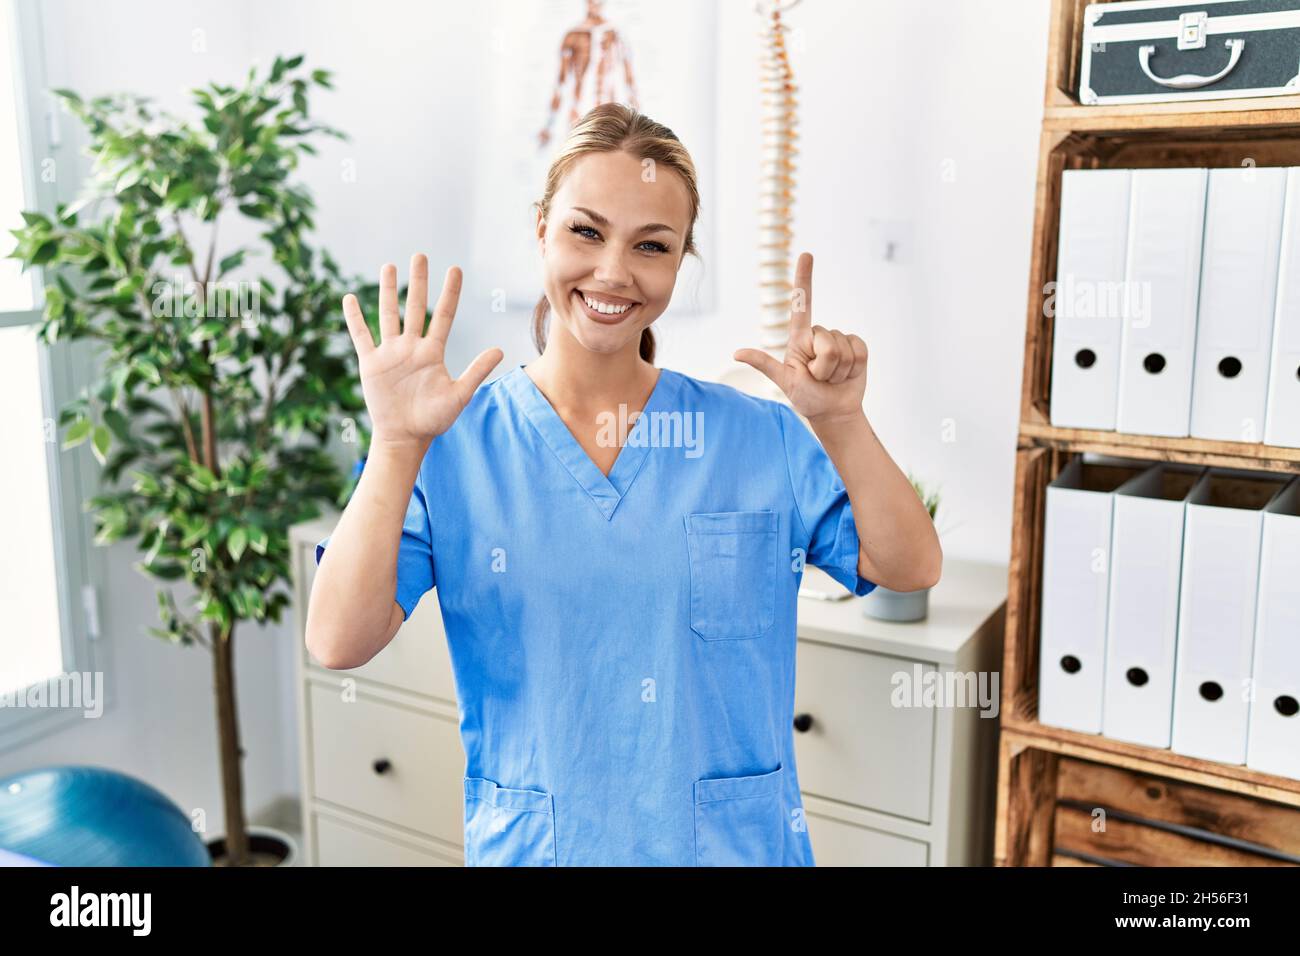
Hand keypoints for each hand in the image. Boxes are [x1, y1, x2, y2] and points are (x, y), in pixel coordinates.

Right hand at [342, 254, 502, 448]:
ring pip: (389, 314)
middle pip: (416, 307)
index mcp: (433, 352)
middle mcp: (412, 347)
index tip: (455, 269)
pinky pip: (361, 336)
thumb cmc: (434, 420)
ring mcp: (391, 353)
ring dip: (387, 291)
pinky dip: (354, 319)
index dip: (451, 293)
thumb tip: (501, 350)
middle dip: (418, 281)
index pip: (445, 315)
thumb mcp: (459, 395)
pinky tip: (350, 298)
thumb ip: (477, 371)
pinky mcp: (371, 364)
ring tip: (388, 266)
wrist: (406, 437)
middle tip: (421, 255)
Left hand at [733, 252, 867, 424]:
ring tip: (831, 378)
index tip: (806, 255)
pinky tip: (848, 374)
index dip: (804, 279)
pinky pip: (859, 350)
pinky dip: (854, 367)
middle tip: (819, 377)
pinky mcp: (856, 346)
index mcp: (799, 338)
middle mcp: (819, 334)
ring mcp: (839, 339)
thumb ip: (764, 364)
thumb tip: (736, 353)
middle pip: (826, 340)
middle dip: (824, 366)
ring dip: (838, 371)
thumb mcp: (785, 382)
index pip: (802, 303)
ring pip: (843, 348)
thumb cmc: (806, 397)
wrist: (834, 411)